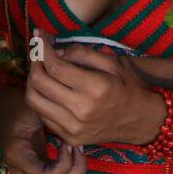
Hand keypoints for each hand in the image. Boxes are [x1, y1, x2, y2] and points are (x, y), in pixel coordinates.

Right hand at [0, 85, 85, 173]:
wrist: (5, 109)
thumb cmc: (19, 106)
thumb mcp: (35, 109)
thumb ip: (53, 120)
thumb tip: (75, 131)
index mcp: (18, 157)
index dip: (65, 164)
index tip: (68, 142)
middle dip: (76, 173)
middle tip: (78, 149)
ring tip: (76, 151)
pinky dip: (72, 173)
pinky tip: (71, 153)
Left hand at [25, 30, 165, 147]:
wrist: (140, 121)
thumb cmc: (127, 87)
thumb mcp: (112, 63)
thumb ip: (82, 53)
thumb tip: (56, 51)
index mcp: (95, 88)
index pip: (55, 67)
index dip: (42, 49)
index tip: (39, 35)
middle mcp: (82, 110)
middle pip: (40, 82)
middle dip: (34, 61)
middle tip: (38, 51)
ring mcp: (73, 128)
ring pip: (34, 100)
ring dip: (32, 81)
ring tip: (39, 69)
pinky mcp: (70, 138)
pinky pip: (42, 115)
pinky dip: (40, 98)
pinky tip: (47, 88)